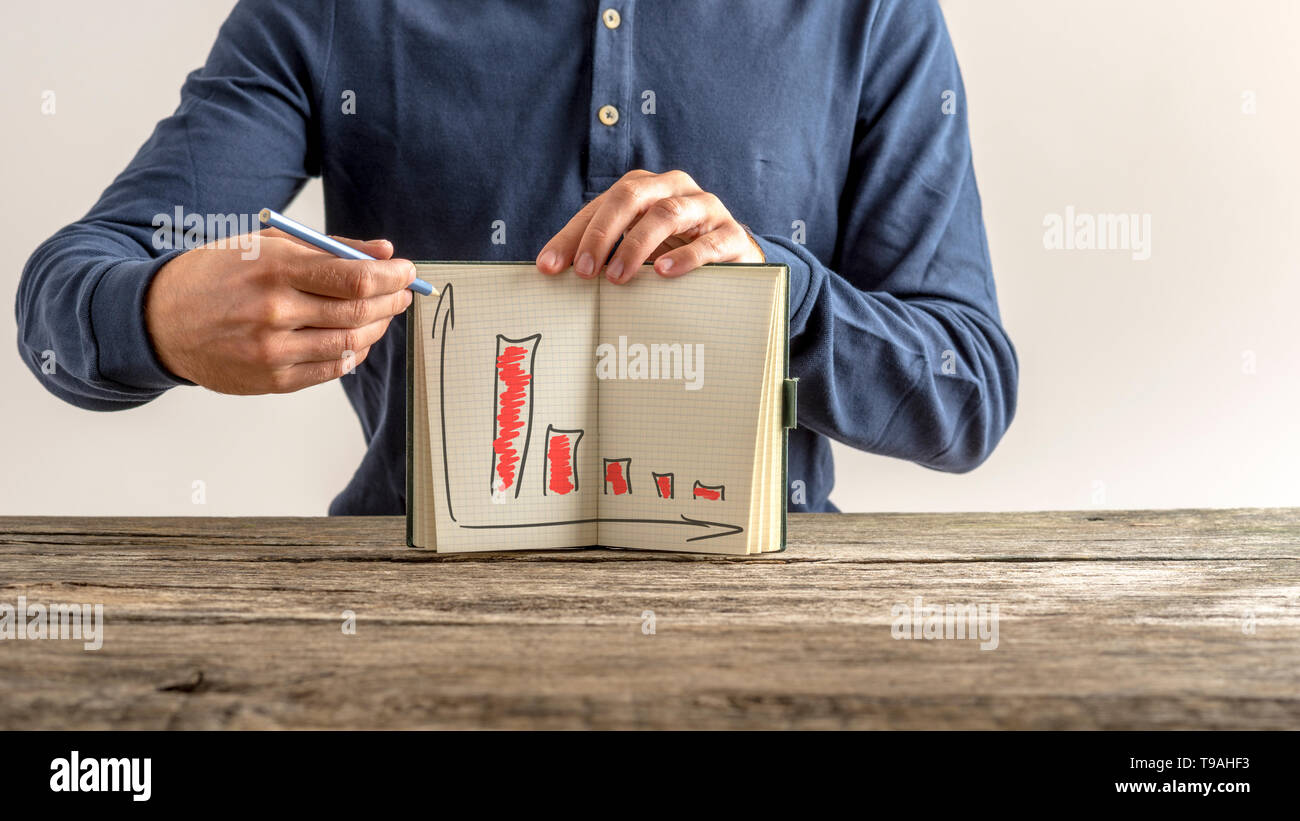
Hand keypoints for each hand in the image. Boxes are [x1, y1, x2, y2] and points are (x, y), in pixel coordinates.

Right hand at [144, 229, 414, 393]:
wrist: (160, 320)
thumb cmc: (219, 274)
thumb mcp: (267, 244)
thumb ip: (330, 248)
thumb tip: (384, 251)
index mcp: (275, 270)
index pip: (354, 277)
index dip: (392, 276)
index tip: (407, 271)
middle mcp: (275, 312)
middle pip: (358, 311)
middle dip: (390, 301)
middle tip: (402, 293)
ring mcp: (273, 351)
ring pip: (350, 343)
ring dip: (376, 328)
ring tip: (380, 313)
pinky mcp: (272, 381)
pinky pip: (331, 370)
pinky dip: (352, 353)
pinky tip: (355, 338)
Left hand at [535, 169, 763, 283]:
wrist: (732, 259)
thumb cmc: (674, 251)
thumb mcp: (634, 248)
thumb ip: (599, 253)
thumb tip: (549, 271)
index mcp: (643, 188)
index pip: (600, 206)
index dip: (573, 236)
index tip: (551, 268)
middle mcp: (673, 188)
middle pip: (631, 197)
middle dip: (601, 234)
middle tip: (584, 271)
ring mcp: (705, 208)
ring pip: (667, 214)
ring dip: (636, 245)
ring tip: (617, 276)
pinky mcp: (731, 234)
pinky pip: (708, 243)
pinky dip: (685, 257)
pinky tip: (664, 273)